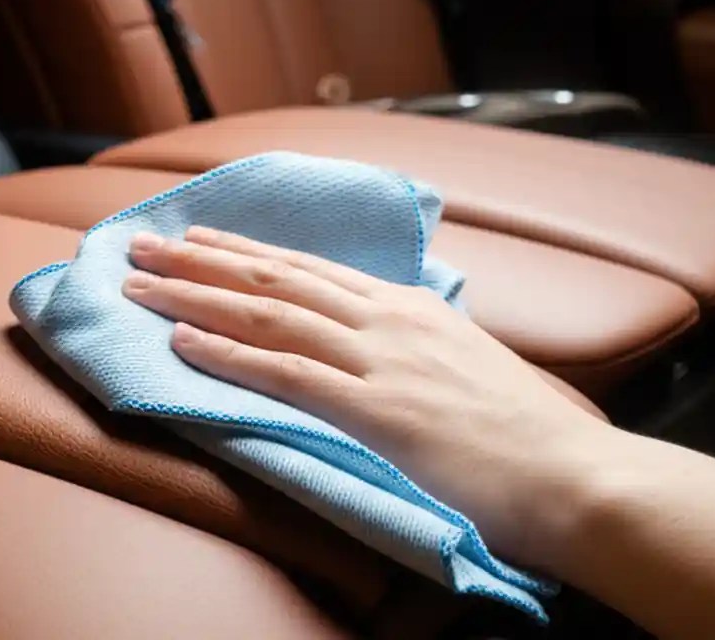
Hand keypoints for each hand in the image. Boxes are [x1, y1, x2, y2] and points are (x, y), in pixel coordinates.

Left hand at [122, 226, 616, 566]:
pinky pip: (286, 372)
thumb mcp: (465, 365)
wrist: (576, 476)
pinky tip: (182, 341)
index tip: (196, 238)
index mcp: (410, 308)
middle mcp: (388, 320)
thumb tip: (377, 337)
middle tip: (139, 244)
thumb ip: (416, 345)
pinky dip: (228, 353)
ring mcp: (381, 361)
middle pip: (275, 278)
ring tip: (138, 284)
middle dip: (199, 260)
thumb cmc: (524, 434)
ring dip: (193, 296)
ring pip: (268, 314)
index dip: (244, 252)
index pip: (309, 268)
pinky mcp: (376, 410)